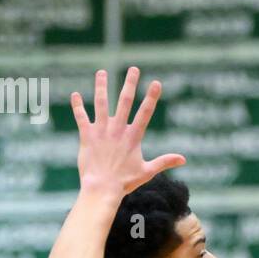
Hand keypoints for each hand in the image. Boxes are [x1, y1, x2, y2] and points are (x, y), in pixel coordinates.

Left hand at [69, 68, 184, 196]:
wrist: (102, 188)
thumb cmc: (125, 182)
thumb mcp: (147, 171)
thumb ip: (164, 161)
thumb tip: (183, 159)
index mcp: (133, 137)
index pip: (145, 112)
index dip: (151, 97)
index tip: (156, 82)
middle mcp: (117, 130)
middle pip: (124, 101)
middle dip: (130, 84)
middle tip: (133, 69)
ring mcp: (101, 131)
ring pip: (101, 103)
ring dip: (101, 86)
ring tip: (101, 72)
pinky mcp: (87, 136)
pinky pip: (81, 118)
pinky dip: (77, 106)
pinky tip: (75, 94)